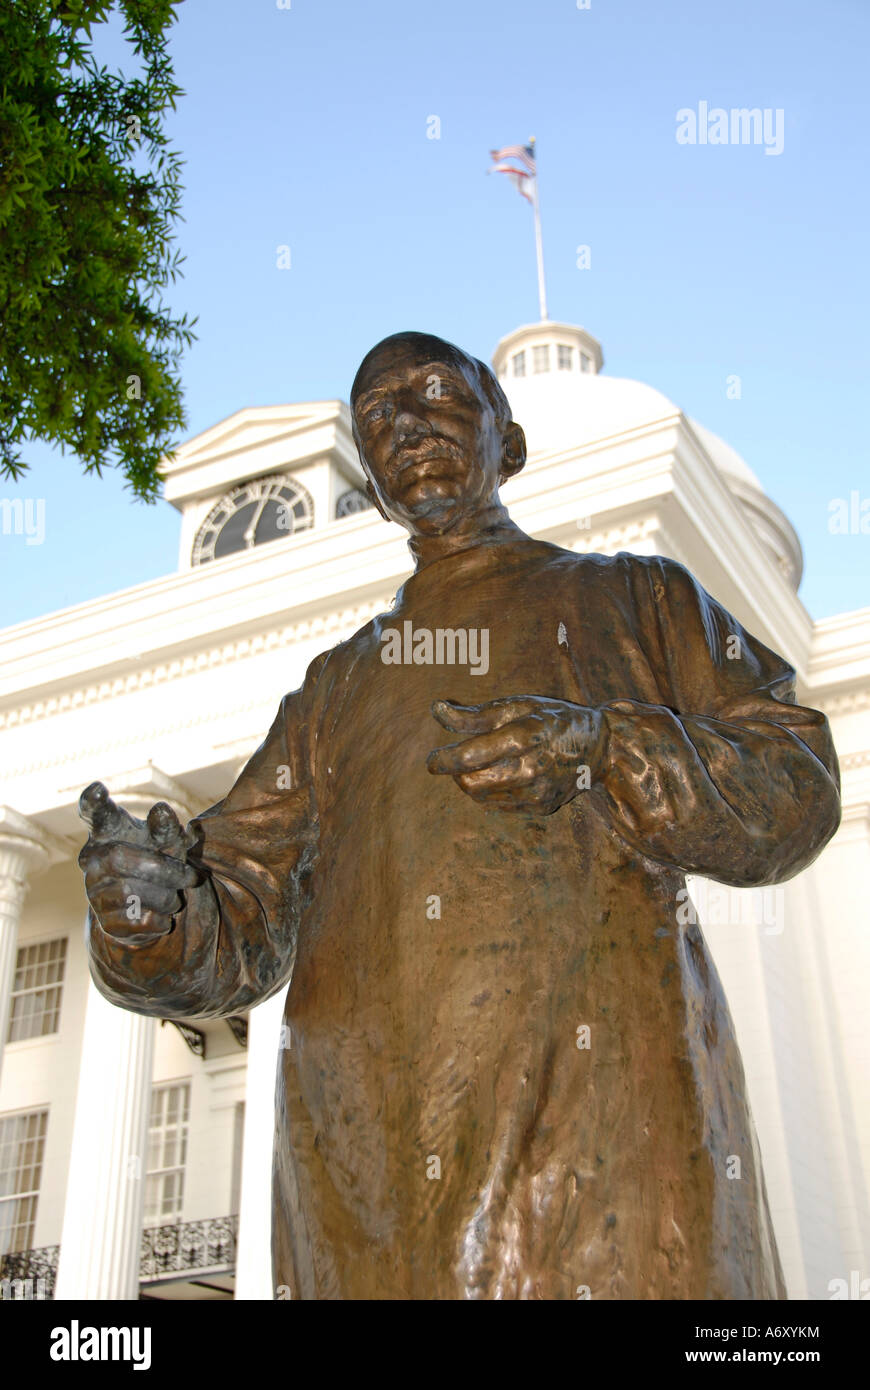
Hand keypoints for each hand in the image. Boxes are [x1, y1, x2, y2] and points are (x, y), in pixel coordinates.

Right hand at [78, 782, 201, 942]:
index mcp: (110, 833)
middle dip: (165, 870)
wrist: (147, 912)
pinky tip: (163, 916)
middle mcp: (94, 859)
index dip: (93, 803)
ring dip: (167, 898)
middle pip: (120, 859)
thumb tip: (161, 812)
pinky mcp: (104, 921)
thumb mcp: (168, 845)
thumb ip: (166, 829)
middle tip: (194, 878)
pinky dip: (161, 919)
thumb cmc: (158, 863)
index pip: (96, 814)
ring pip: (131, 893)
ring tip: (175, 899)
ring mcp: (94, 890)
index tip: (98, 788)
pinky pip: (137, 920)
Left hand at [426, 696, 604, 814]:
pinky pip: (500, 806)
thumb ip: (475, 715)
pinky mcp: (541, 808)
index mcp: (524, 737)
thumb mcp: (518, 706)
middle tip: (461, 759)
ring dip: (474, 782)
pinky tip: (508, 774)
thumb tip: (436, 710)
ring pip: (482, 797)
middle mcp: (531, 769)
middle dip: (457, 774)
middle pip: (470, 784)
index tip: (431, 760)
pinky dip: (493, 792)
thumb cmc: (553, 719)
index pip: (469, 757)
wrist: (599, 748)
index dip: (443, 760)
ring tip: (489, 762)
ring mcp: (537, 793)